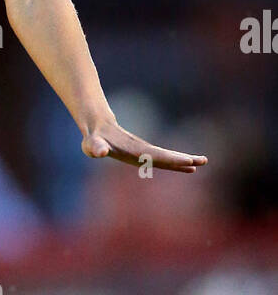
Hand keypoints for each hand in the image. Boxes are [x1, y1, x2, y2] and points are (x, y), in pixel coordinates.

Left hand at [81, 118, 207, 172]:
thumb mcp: (91, 145)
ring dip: (185, 160)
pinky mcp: (145, 154)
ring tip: (203, 162)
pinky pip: (164, 158)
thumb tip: (99, 152)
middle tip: (204, 161)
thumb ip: (95, 148)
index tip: (188, 161)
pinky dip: (177, 162)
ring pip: (168, 156)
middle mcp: (144, 151)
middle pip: (167, 156)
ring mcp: (146, 151)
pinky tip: (189, 167)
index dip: (171, 159)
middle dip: (184, 159)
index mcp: (135, 151)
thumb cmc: (93, 140)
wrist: (99, 127)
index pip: (156, 156)